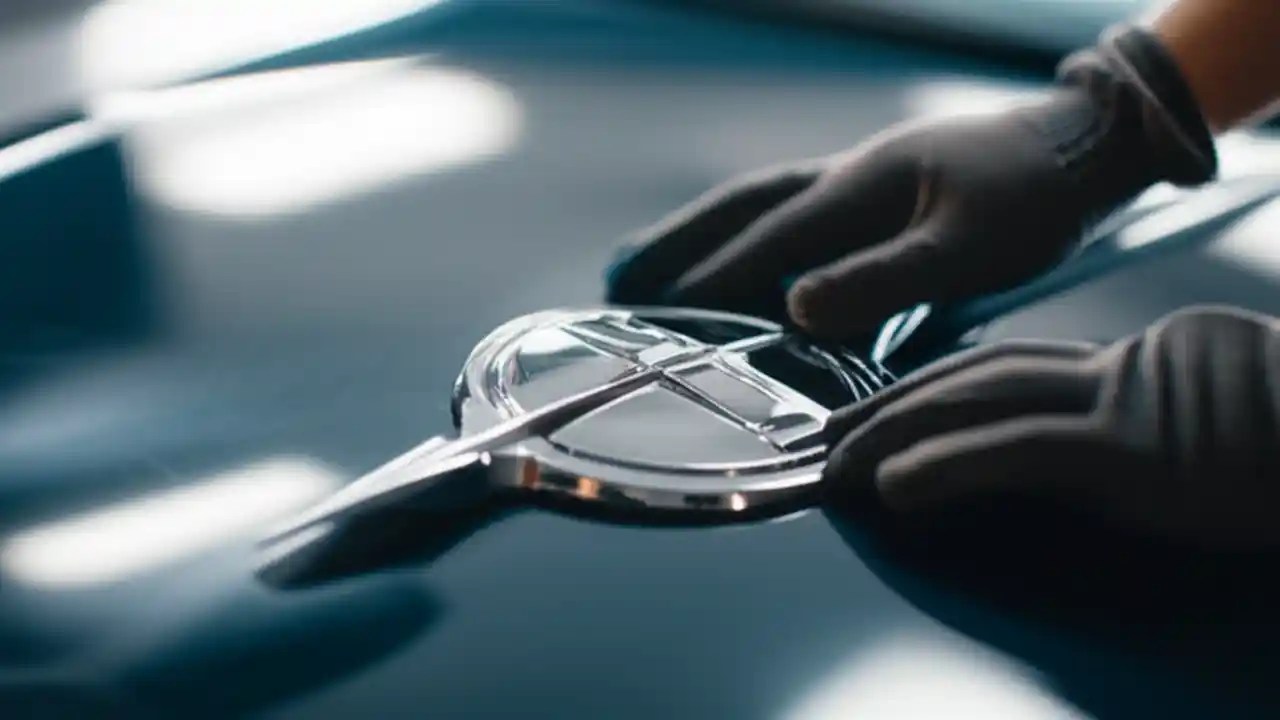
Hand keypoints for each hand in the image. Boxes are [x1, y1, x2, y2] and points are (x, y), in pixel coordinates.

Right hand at [606, 26, 1215, 339]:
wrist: (1080, 147)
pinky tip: (753, 284)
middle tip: (616, 283)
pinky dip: (757, 252)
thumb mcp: (968, 246)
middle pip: (739, 211)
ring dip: (703, 241)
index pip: (764, 243)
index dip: (705, 281)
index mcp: (856, 189)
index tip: (648, 316)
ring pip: (760, 213)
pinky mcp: (879, 201)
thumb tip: (798, 310)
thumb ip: (884, 279)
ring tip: (651, 274)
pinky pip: (797, 227)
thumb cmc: (1031, 196)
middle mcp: (842, 181)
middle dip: (676, 246)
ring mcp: (858, 186)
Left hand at [821, 306, 1279, 549]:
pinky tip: (892, 481)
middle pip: (976, 375)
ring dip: (897, 427)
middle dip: (895, 401)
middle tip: (830, 431)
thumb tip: (1081, 454)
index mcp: (1128, 365)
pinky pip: (1017, 450)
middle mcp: (1112, 371)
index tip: (880, 409)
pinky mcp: (1130, 448)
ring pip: (980, 401)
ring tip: (837, 457)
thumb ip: (1137, 429)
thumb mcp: (1205, 425)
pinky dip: (946, 463)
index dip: (934, 388)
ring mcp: (1121, 403)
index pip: (1009, 371)